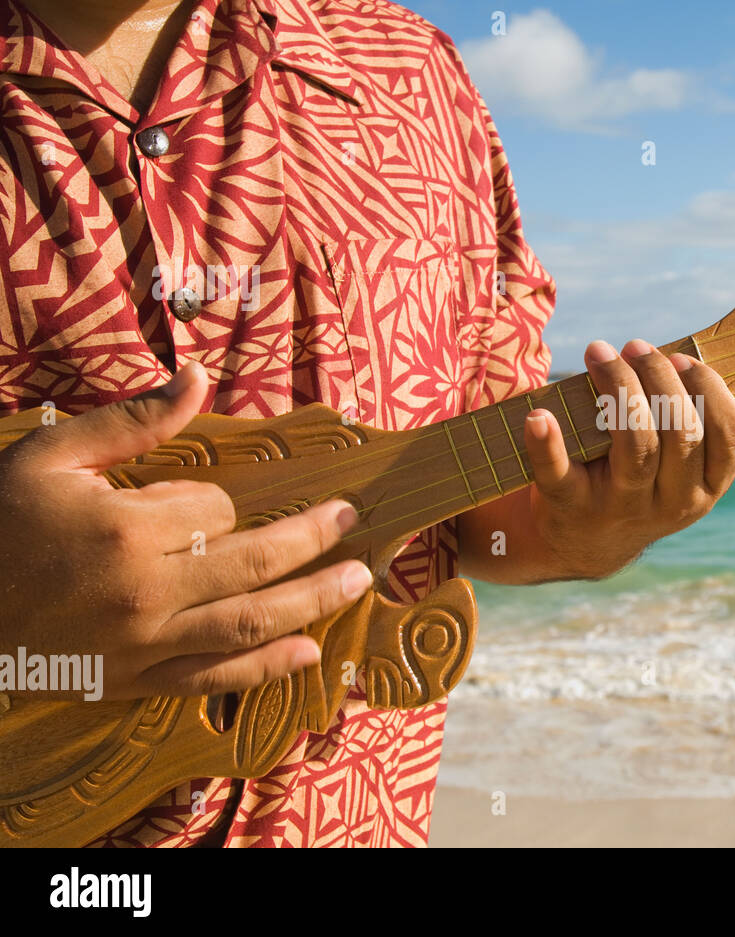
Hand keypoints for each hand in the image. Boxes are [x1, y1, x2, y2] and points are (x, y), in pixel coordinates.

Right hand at [0, 362, 371, 700]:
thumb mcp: (52, 456)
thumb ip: (133, 420)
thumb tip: (198, 375)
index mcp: (126, 529)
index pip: (214, 510)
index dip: (215, 500)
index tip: (196, 501)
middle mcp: (147, 590)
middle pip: (256, 562)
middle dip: (312, 538)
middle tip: (351, 519)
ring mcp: (145, 643)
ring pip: (250, 622)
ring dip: (314, 600)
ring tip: (360, 578)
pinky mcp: (136, 681)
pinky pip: (214, 678)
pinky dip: (266, 668)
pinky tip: (310, 652)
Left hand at [461, 339, 734, 581]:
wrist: (584, 542)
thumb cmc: (635, 479)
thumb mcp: (675, 466)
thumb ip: (684, 419)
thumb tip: (673, 354)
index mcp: (706, 487)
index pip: (731, 436)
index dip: (711, 389)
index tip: (680, 357)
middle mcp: (673, 503)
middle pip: (682, 433)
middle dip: (659, 378)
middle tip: (634, 346)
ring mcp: (622, 509)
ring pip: (637, 448)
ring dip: (619, 389)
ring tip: (599, 353)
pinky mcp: (572, 509)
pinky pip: (560, 475)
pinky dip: (547, 444)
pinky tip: (539, 416)